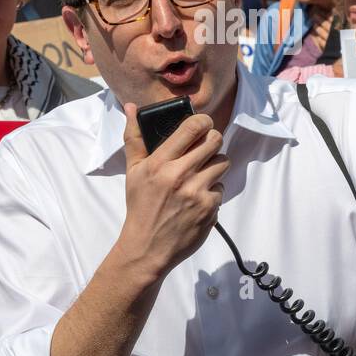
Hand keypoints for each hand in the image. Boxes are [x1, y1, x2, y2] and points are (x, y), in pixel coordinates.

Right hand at [119, 104, 229, 276]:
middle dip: (212, 140)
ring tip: (200, 174)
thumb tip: (132, 108)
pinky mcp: (210, 208)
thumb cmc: (140, 206)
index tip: (202, 124)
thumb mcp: (133, 171)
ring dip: (214, 166)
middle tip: (205, 147)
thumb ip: (134, 137)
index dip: (203, 121)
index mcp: (160, 163)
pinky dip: (213, 191)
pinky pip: (221, 187)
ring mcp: (197, 193)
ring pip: (223, 163)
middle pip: (214, 141)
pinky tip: (198, 198)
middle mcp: (180, 175)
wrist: (148, 247)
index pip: (192, 128)